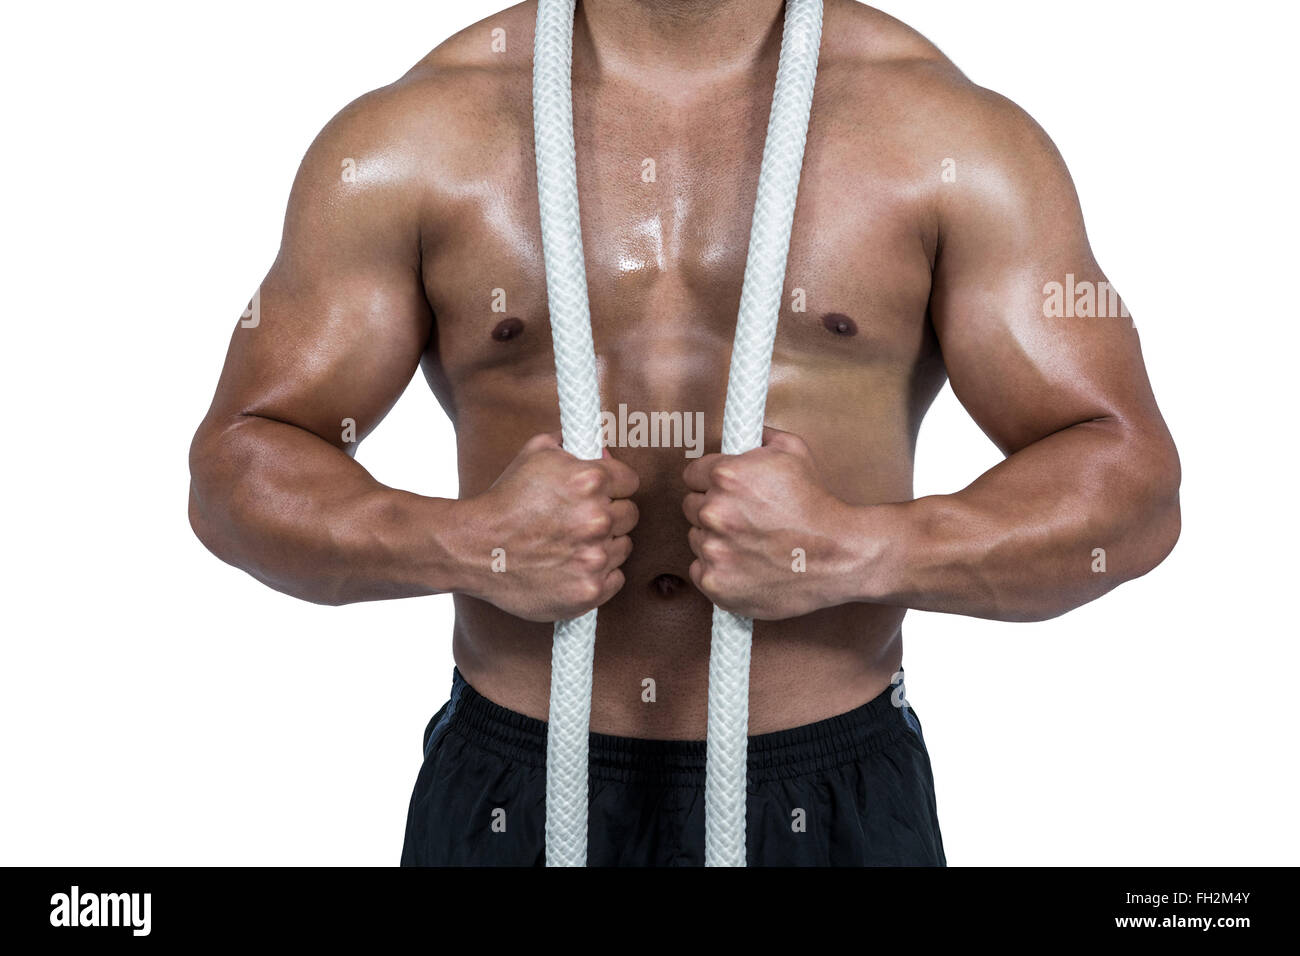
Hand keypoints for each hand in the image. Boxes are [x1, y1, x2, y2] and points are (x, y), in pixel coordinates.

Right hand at [460, 433, 638, 621]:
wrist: (473, 548)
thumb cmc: (504, 500)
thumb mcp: (536, 453)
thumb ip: (574, 444)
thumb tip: (602, 448)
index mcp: (590, 480)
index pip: (631, 482)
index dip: (614, 487)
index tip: (599, 495)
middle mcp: (597, 519)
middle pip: (630, 515)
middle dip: (609, 515)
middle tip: (579, 521)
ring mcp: (594, 558)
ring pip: (623, 547)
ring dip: (604, 545)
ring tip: (570, 544)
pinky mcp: (589, 590)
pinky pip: (615, 579)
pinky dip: (598, 574)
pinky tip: (572, 566)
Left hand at [682, 427, 864, 619]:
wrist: (838, 556)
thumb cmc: (816, 505)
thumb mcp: (793, 451)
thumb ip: (759, 436)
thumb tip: (745, 429)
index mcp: (726, 476)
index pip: (692, 474)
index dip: (710, 481)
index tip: (725, 490)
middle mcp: (714, 512)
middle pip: (690, 506)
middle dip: (713, 509)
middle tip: (743, 517)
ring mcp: (713, 550)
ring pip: (696, 538)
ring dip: (715, 539)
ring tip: (750, 542)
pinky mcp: (716, 582)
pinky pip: (701, 570)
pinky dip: (718, 568)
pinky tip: (745, 563)